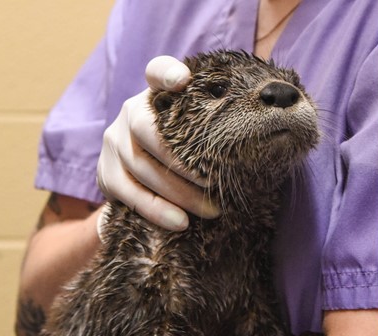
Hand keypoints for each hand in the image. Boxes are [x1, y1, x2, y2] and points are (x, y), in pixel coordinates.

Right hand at [96, 55, 219, 231]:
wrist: (147, 182)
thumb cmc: (190, 154)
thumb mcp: (202, 135)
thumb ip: (220, 125)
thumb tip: (272, 126)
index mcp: (156, 94)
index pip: (157, 71)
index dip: (166, 73)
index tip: (182, 80)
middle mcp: (130, 111)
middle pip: (148, 131)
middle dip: (183, 162)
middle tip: (216, 184)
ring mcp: (113, 142)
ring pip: (141, 166)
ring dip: (178, 193)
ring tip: (210, 211)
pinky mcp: (105, 173)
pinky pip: (128, 193)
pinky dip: (156, 210)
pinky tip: (181, 223)